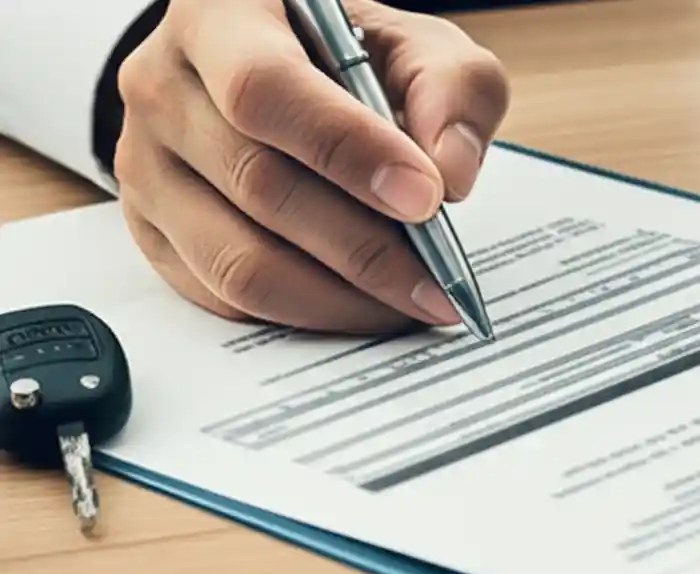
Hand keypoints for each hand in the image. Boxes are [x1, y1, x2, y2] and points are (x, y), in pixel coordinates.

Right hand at [113, 0, 509, 332]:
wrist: (275, 71)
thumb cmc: (343, 53)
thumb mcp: (412, 45)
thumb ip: (450, 89)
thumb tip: (450, 173)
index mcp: (219, 17)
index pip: (267, 90)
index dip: (349, 151)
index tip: (425, 199)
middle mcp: (162, 88)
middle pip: (259, 187)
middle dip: (365, 248)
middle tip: (438, 280)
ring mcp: (145, 166)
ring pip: (238, 260)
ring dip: (339, 298)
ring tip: (409, 300)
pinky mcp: (151, 231)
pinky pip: (225, 297)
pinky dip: (305, 314)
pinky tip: (362, 305)